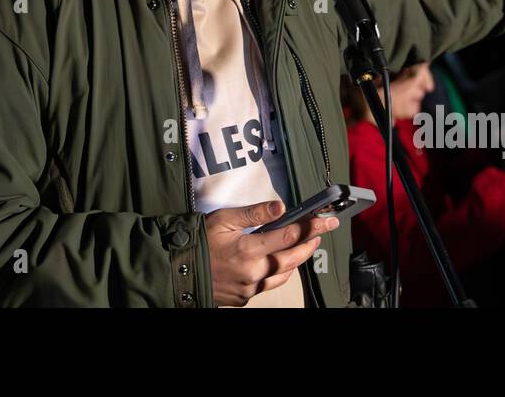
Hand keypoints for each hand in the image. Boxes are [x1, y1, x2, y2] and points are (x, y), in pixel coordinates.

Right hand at [205, 199, 338, 306]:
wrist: (179, 270)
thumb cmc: (199, 242)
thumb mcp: (223, 219)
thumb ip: (253, 213)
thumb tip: (280, 207)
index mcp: (249, 249)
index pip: (290, 236)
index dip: (311, 227)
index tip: (326, 221)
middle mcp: (254, 272)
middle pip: (293, 258)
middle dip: (310, 244)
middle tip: (319, 234)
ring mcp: (250, 288)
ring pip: (284, 275)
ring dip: (297, 260)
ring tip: (302, 247)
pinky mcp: (245, 298)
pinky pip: (269, 286)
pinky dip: (279, 273)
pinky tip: (278, 263)